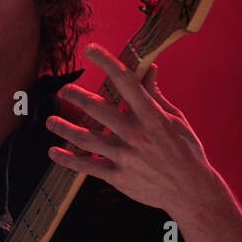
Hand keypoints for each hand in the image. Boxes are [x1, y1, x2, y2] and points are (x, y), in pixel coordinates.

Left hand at [45, 41, 218, 214]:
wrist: (190, 191)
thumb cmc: (186, 152)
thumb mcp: (175, 119)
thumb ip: (156, 95)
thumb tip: (149, 69)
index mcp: (151, 116)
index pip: (126, 82)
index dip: (107, 63)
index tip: (91, 50)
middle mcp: (135, 134)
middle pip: (99, 109)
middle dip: (77, 97)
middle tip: (64, 91)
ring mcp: (124, 157)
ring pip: (86, 139)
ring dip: (65, 128)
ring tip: (50, 121)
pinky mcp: (118, 177)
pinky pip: (88, 167)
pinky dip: (68, 160)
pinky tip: (54, 152)